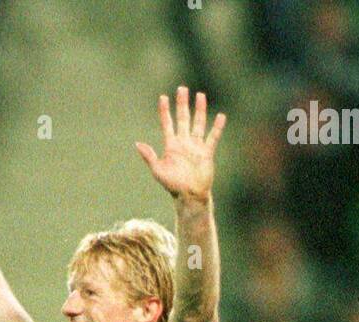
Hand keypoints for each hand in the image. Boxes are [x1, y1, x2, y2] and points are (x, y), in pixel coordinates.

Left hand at [136, 87, 225, 202]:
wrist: (189, 196)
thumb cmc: (173, 185)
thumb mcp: (158, 170)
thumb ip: (149, 156)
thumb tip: (137, 144)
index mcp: (171, 145)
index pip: (167, 124)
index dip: (165, 111)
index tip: (163, 98)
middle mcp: (184, 142)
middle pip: (183, 118)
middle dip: (182, 104)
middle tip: (181, 88)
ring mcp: (196, 146)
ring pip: (198, 123)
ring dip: (199, 110)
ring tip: (200, 95)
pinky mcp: (207, 152)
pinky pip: (213, 137)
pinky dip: (217, 127)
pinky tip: (220, 116)